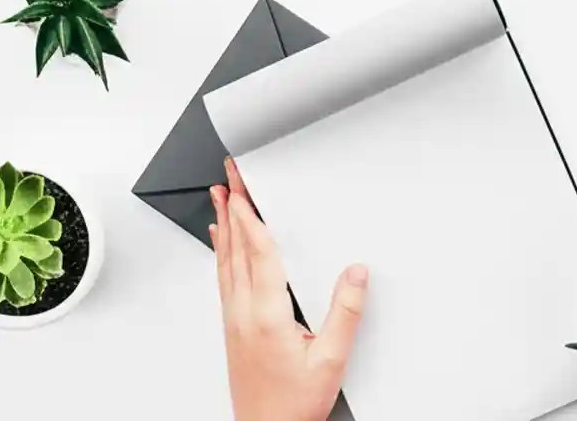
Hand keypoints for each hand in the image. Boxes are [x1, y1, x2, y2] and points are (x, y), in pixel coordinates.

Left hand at [210, 158, 369, 420]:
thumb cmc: (292, 404)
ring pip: (224, 263)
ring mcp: (233, 321)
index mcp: (266, 315)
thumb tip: (355, 273)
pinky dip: (222, 255)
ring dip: (223, 228)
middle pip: (235, 250)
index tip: (244, 190)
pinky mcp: (232, 329)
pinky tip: (221, 246)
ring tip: (220, 200)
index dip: (250, 217)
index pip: (258, 254)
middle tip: (228, 178)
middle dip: (232, 210)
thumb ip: (345, 313)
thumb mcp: (331, 359)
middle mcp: (243, 314)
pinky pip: (224, 280)